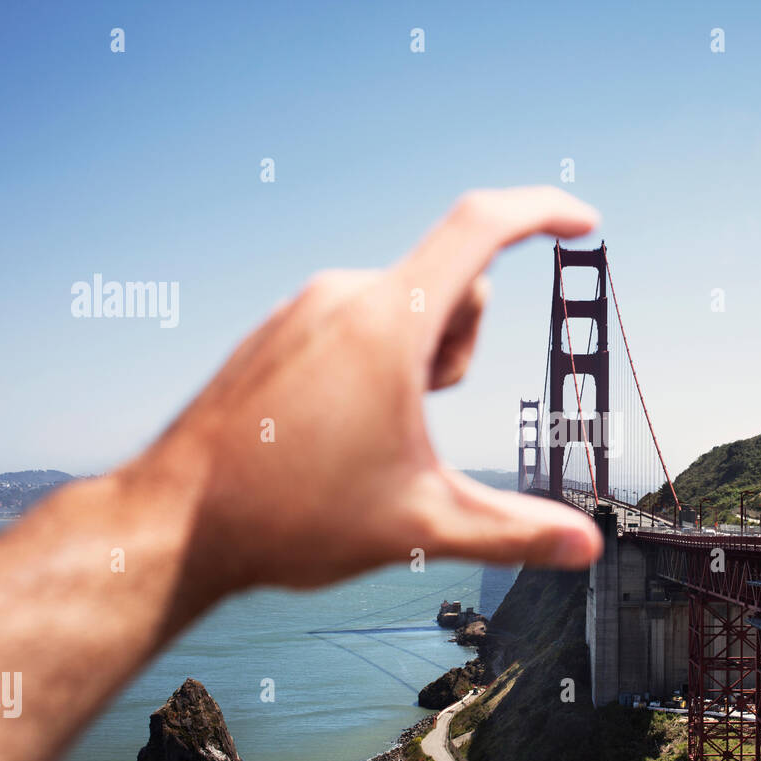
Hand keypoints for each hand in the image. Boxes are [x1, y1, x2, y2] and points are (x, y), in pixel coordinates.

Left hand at [134, 186, 605, 592]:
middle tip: (425, 418)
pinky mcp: (277, 330)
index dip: (543, 214)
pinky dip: (377, 355)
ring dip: (421, 352)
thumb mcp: (421, 526)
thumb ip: (515, 531)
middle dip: (465, 343)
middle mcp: (341, 295)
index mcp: (385, 323)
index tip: (583, 222)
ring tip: (377, 430)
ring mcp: (302, 308)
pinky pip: (354, 315)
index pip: (481, 228)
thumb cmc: (289, 518)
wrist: (175, 523)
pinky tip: (339, 424)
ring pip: (403, 299)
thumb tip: (585, 547)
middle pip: (450, 280)